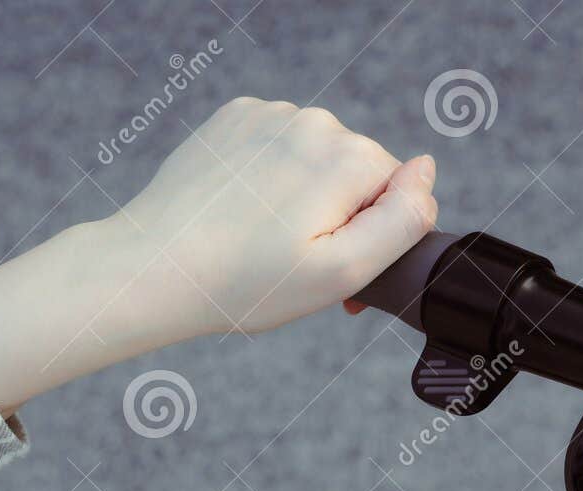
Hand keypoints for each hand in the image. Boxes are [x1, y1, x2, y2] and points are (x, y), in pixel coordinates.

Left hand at [109, 97, 436, 338]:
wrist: (155, 267)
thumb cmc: (248, 283)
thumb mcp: (344, 272)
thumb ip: (402, 220)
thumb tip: (427, 170)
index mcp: (348, 157)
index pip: (399, 192)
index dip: (378, 238)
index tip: (342, 276)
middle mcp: (313, 121)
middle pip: (358, 173)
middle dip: (343, 217)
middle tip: (302, 268)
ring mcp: (268, 115)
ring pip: (318, 160)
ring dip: (307, 198)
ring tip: (269, 242)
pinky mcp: (235, 119)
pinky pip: (279, 148)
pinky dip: (273, 179)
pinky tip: (247, 213)